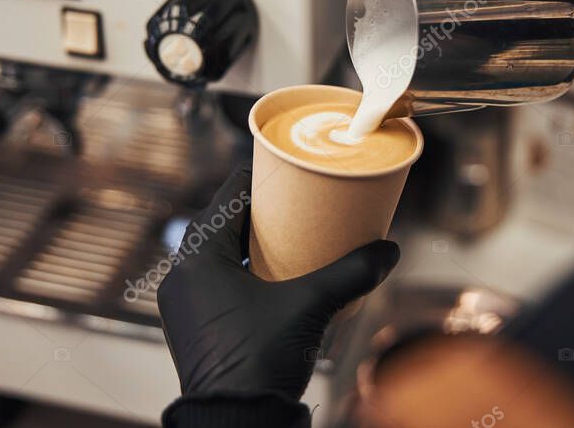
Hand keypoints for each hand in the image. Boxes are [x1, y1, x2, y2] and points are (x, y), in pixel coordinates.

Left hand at [157, 164, 399, 399]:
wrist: (235, 425)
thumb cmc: (259, 361)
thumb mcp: (311, 306)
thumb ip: (351, 273)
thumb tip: (390, 250)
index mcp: (198, 258)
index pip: (227, 196)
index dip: (259, 178)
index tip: (290, 170)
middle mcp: (183, 277)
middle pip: (223, 224)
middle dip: (259, 211)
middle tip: (297, 201)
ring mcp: (186, 305)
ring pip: (220, 255)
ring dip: (251, 242)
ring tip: (291, 234)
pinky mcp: (196, 328)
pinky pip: (218, 282)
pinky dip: (244, 270)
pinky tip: (275, 275)